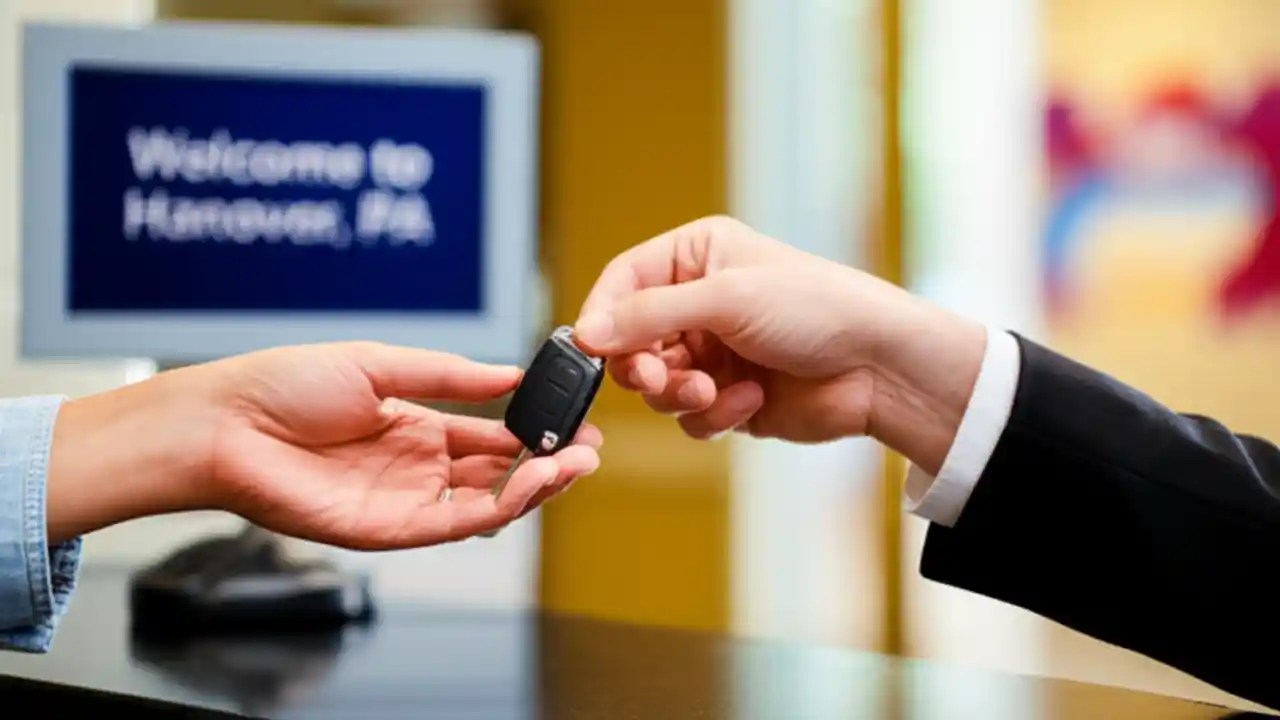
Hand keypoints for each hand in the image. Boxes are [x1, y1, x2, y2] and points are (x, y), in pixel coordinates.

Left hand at [47, 342, 600, 548]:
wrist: (224, 423)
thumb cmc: (284, 384)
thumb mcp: (381, 364)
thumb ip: (450, 376)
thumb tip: (509, 373)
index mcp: (416, 426)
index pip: (491, 436)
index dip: (534, 432)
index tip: (573, 422)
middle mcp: (416, 467)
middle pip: (498, 473)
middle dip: (547, 463)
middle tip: (586, 450)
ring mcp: (405, 500)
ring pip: (487, 504)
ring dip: (534, 486)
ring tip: (570, 464)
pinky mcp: (388, 529)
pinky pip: (454, 525)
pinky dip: (498, 507)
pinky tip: (529, 481)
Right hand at [574, 216, 985, 469]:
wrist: (879, 368)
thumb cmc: (818, 309)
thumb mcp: (726, 298)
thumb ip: (649, 315)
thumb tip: (587, 332)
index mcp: (697, 256)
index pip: (623, 281)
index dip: (602, 316)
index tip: (590, 348)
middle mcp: (699, 301)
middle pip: (630, 340)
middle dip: (643, 365)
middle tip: (655, 378)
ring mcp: (713, 351)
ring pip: (655, 385)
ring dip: (680, 393)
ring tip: (715, 391)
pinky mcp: (728, 396)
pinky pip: (689, 416)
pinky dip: (713, 414)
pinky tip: (751, 401)